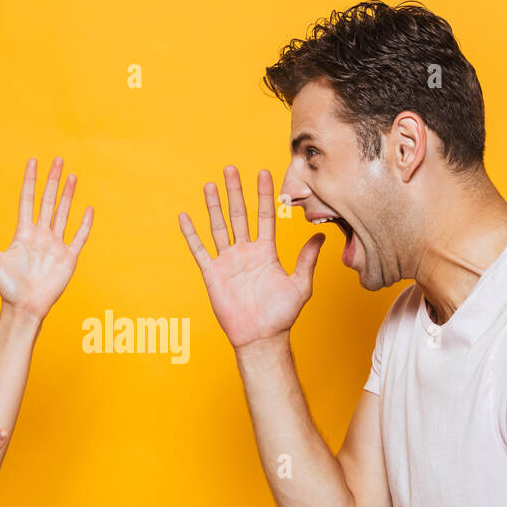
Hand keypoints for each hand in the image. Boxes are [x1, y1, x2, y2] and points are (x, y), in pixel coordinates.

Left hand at [0, 156, 93, 319]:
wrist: (24, 307)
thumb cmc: (6, 287)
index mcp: (24, 233)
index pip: (28, 200)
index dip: (30, 181)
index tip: (33, 162)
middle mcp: (41, 235)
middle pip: (48, 201)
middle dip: (53, 180)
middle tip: (59, 160)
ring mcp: (55, 245)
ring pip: (64, 214)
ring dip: (68, 195)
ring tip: (73, 176)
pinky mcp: (68, 258)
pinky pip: (78, 237)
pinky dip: (84, 224)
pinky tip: (89, 209)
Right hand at [178, 166, 324, 349]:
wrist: (261, 337)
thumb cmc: (282, 315)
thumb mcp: (300, 285)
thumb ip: (307, 260)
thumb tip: (321, 236)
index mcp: (266, 252)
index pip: (264, 216)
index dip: (264, 195)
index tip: (263, 172)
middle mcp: (246, 252)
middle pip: (239, 215)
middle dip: (236, 191)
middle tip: (231, 168)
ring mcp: (228, 262)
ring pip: (219, 227)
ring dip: (214, 206)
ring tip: (210, 184)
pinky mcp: (212, 274)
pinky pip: (200, 250)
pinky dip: (191, 234)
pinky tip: (185, 217)